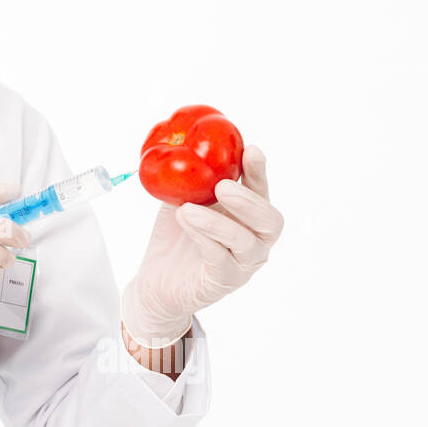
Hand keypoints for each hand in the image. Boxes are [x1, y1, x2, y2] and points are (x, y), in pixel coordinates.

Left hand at [121, 145, 283, 346]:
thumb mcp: (183, 199)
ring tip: (188, 209)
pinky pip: (221, 259)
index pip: (262, 192)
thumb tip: (187, 144)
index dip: (260, 172)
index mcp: (247, 216)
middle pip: (270, 221)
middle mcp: (253, 241)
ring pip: (246, 242)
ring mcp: (242, 264)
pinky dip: (204, 238)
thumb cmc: (176, 236)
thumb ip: (193, 179)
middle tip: (224, 185)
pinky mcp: (223, 282)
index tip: (251, 150)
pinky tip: (186, 222)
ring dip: (218, 222)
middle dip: (250, 200)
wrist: (157, 279)